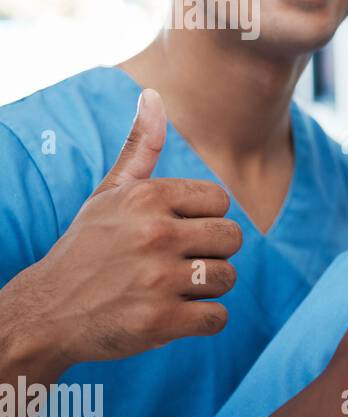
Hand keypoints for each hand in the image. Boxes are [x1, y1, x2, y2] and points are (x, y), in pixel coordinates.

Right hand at [2, 89, 241, 370]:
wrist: (46, 313)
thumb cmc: (87, 248)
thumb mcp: (109, 194)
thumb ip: (140, 148)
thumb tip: (153, 95)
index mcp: (146, 199)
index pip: (221, 202)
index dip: (204, 220)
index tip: (176, 233)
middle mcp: (154, 234)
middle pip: (232, 239)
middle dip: (211, 254)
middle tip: (177, 264)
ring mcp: (157, 280)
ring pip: (228, 278)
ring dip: (206, 289)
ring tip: (171, 289)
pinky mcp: (160, 322)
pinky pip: (218, 318)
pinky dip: (204, 321)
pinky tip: (174, 315)